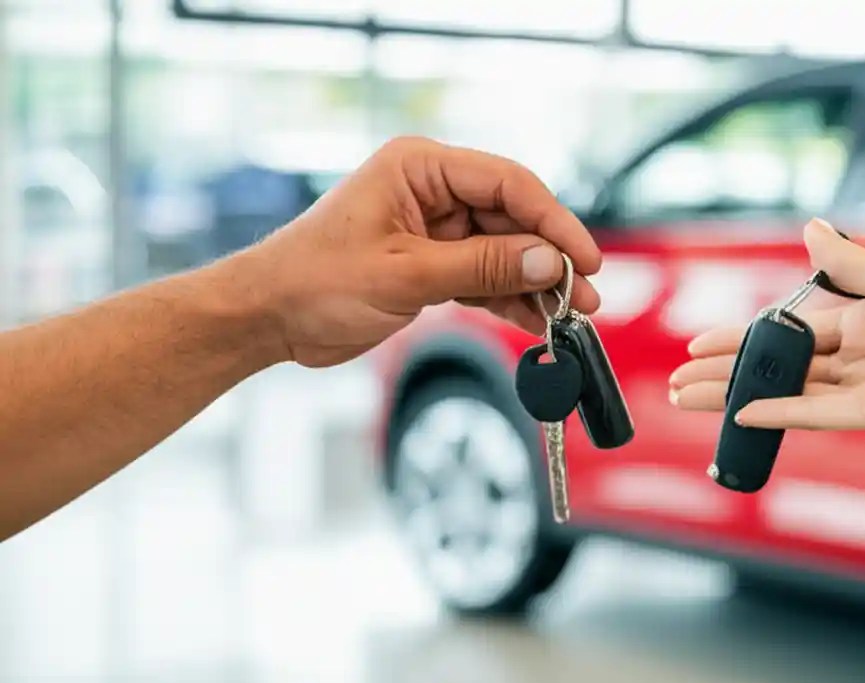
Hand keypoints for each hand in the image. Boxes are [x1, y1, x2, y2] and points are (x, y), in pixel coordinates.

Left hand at [222, 137, 602, 367]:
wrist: (269, 318)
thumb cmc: (315, 281)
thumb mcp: (405, 275)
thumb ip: (482, 267)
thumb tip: (549, 261)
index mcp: (421, 167)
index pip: (508, 184)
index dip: (553, 220)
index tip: (584, 258)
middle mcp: (433, 190)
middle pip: (514, 218)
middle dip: (550, 259)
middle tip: (585, 297)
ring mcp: (436, 228)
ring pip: (506, 251)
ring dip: (537, 284)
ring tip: (572, 317)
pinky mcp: (433, 263)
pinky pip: (486, 277)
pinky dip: (511, 299)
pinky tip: (538, 322)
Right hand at [669, 219, 864, 434]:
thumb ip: (849, 265)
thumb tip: (809, 228)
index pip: (791, 328)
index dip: (745, 337)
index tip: (701, 343)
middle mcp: (862, 350)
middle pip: (781, 364)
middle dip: (729, 371)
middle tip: (679, 381)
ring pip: (790, 391)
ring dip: (740, 394)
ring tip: (690, 399)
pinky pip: (820, 413)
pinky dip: (781, 413)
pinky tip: (743, 412)